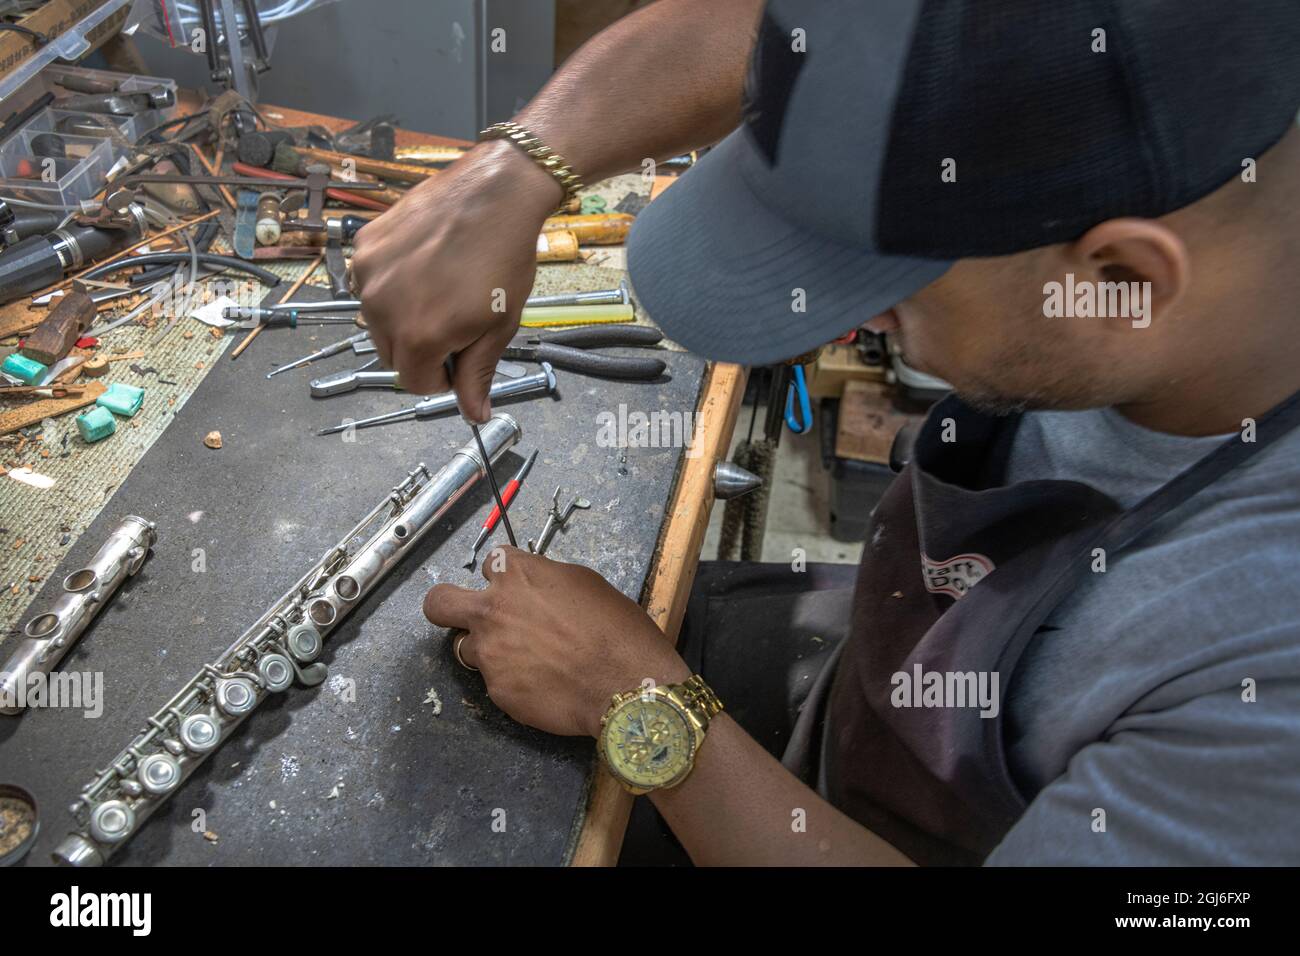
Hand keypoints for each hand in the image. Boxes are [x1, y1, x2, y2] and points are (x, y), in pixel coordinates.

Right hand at [349, 141, 559, 420]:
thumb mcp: (499, 326)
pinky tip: (422, 265)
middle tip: (454, 319)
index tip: (461, 354)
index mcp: (419, 337)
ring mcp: (369, 275)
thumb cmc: (504, 259)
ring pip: (377, 319)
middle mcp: (383, 309)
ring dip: (402, 315)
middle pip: (392, 354)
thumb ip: (478, 375)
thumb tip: (475, 416)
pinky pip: (369, 282)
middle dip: (420, 347)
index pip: (414, 382)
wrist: (495, 193)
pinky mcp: (365, 246)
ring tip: (438, 288)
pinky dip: (390, 283)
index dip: (442, 375)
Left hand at [424, 547, 690, 736]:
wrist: (626, 685)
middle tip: (472, 618)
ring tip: (527, 661)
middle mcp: (492, 609)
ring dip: (490, 650)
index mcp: (517, 575)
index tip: (518, 588)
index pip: (491, 564)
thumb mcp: (586, 584)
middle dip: (448, 606)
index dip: (505, 577)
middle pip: (439, 602)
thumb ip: (547, 581)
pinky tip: (544, 685)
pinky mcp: (496, 689)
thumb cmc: (617, 629)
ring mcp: (489, 652)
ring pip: (468, 647)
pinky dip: (514, 682)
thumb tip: (536, 590)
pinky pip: (495, 681)